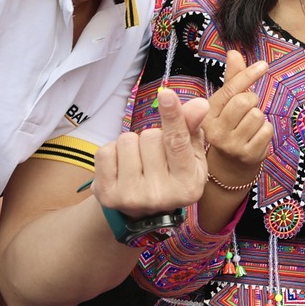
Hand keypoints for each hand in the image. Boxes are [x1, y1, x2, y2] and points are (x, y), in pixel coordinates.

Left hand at [94, 86, 209, 223]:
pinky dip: (112, 152)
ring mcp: (132, 197)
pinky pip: (106, 151)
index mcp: (188, 185)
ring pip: (127, 141)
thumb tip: (199, 104)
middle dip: (152, 137)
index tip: (166, 94)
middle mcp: (161, 196)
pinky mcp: (107, 195)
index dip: (172, 116)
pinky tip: (121, 167)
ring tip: (138, 162)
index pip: (177, 142)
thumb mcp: (188, 155)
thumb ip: (191, 128)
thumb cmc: (171, 174)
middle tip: (154, 157)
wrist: (142, 211)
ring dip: (132, 144)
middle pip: (150, 136)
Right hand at [202, 49, 273, 185]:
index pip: (230, 90)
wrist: (230, 164)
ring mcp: (230, 145)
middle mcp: (215, 130)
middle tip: (248, 109)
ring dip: (259, 117)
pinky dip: (266, 130)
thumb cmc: (229, 126)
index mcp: (207, 113)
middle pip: (245, 101)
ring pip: (257, 115)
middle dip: (252, 101)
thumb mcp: (225, 103)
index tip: (264, 65)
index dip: (248, 75)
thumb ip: (232, 79)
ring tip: (249, 125)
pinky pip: (267, 130)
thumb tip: (234, 52)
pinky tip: (255, 137)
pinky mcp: (247, 155)